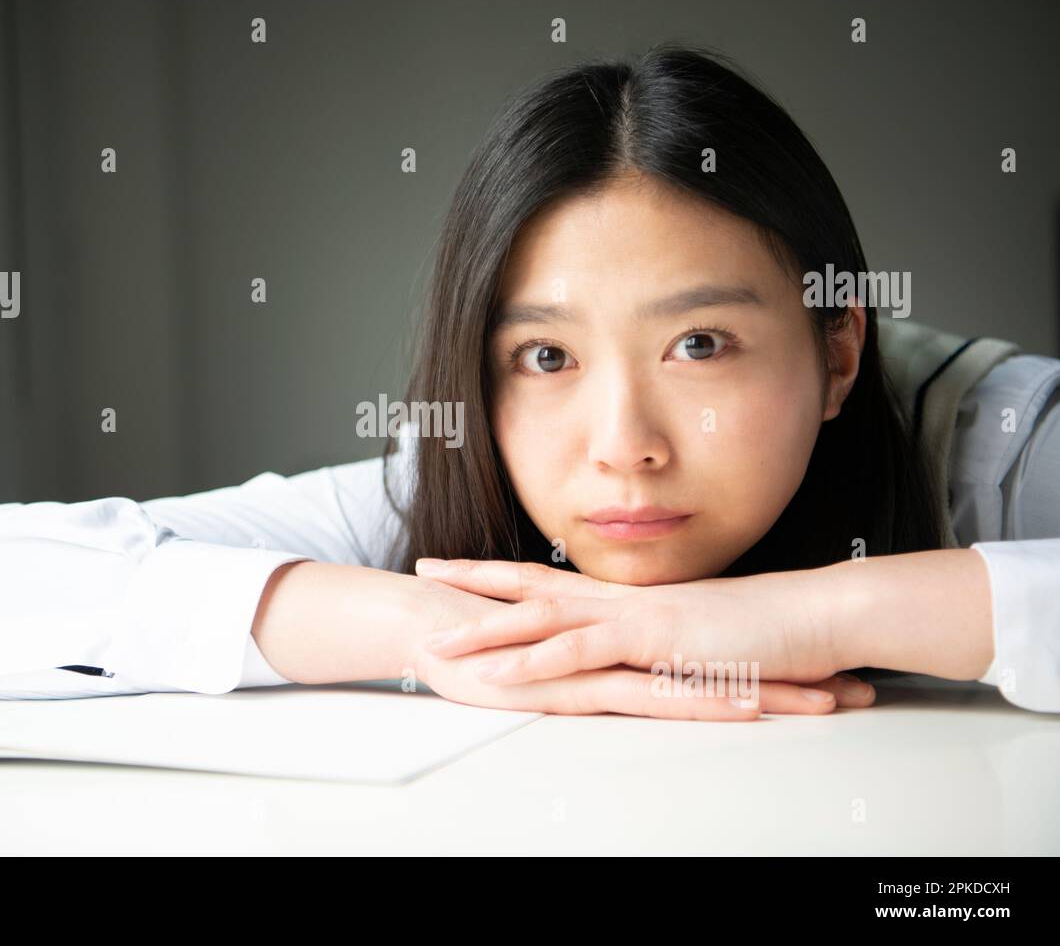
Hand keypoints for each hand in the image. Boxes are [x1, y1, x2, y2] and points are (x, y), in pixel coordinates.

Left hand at [414, 558, 875, 708]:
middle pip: (531, 584)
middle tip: (424, 571)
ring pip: (542, 617)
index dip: (505, 572)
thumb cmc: (765, 626)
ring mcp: (633, 618)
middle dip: (473, 579)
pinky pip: (582, 652)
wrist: (814, 614)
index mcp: (629, 598)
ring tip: (436, 636)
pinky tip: (500, 673)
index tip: (463, 566)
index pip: (553, 578)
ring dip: (486, 627)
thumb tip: (638, 644)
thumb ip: (662, 637)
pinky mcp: (652, 643)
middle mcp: (622, 600)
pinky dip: (537, 662)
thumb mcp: (700, 633)